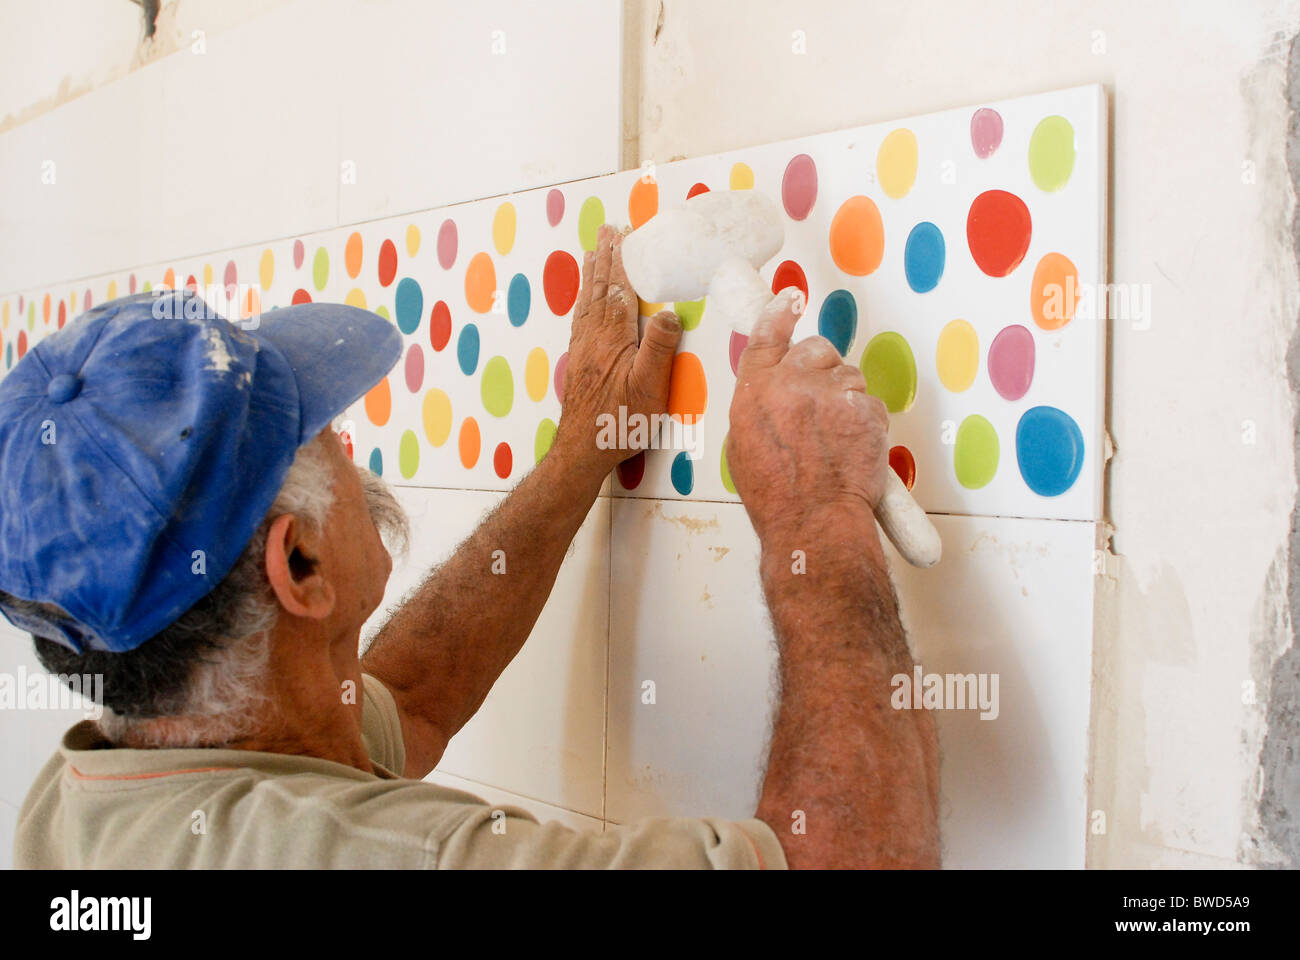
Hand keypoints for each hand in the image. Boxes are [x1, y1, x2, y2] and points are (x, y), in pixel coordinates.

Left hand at [554, 224, 682, 480]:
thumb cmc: (621, 423)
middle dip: (606, 258)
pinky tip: (585, 300)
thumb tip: (669, 312)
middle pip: (600, 289)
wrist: (582, 450)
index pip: (620, 290)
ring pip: (588, 302)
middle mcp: (594, 338)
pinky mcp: (580, 362)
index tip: (626, 235)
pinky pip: (581, 319)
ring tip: (593, 252)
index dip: (624, 262)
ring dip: (593, 275)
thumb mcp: (649, 388)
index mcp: (614, 339)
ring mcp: (584, 349)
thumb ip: (657, 348)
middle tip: (607, 231)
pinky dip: (584, 300)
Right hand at [727, 288, 890, 539]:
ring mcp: (829, 393)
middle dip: (823, 368)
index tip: (789, 298)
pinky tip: (853, 450)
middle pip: (816, 349)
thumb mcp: (745, 446)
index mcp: (755, 391)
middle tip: (823, 403)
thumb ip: (760, 408)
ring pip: (848, 377)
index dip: (779, 313)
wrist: (812, 521)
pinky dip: (866, 424)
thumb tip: (775, 397)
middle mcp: (791, 382)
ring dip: (846, 400)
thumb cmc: (777, 496)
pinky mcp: (863, 408)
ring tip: (836, 440)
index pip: (766, 335)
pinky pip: (869, 404)